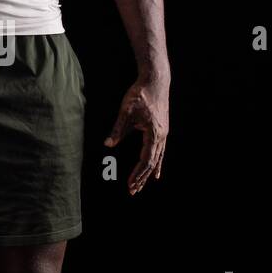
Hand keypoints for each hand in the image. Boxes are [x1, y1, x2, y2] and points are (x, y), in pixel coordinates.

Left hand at [105, 76, 169, 194]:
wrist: (156, 80)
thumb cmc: (140, 94)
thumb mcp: (125, 111)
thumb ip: (118, 129)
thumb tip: (107, 144)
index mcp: (154, 133)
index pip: (146, 160)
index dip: (137, 174)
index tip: (129, 184)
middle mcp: (162, 136)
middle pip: (153, 163)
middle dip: (142, 178)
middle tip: (132, 192)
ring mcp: (164, 133)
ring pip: (158, 159)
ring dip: (148, 173)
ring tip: (141, 186)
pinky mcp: (163, 130)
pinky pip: (161, 152)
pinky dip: (157, 164)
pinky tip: (156, 173)